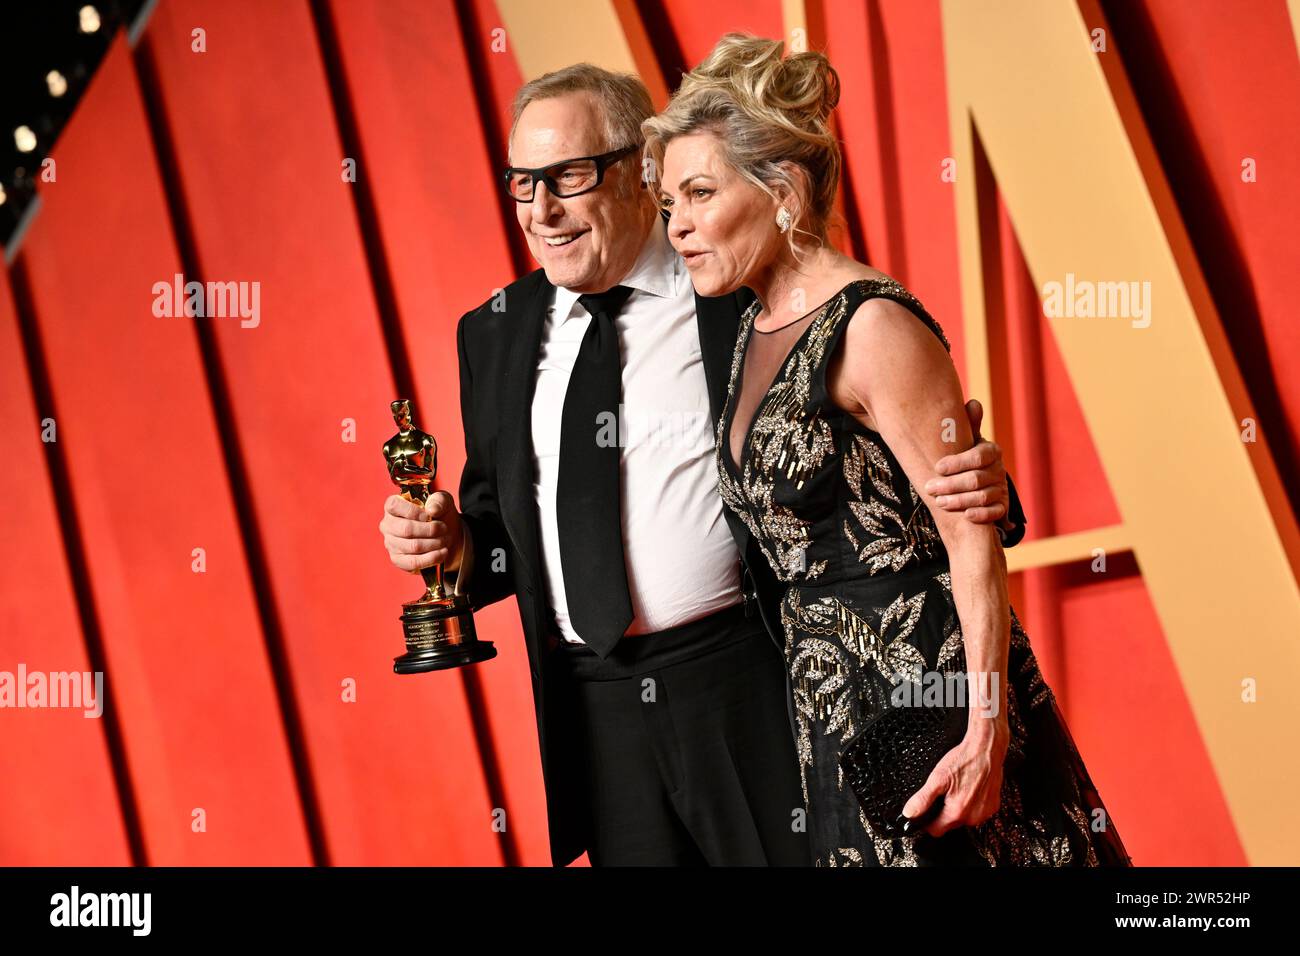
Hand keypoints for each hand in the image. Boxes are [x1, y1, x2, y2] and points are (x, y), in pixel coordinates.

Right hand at [378, 491, 463, 573]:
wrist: (445, 535)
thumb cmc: (439, 515)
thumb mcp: (443, 501)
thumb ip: (439, 500)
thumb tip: (432, 509)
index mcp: (393, 506)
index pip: (394, 505)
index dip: (413, 511)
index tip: (430, 515)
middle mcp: (388, 525)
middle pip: (406, 528)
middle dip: (430, 530)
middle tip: (444, 529)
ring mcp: (391, 543)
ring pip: (413, 546)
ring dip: (435, 543)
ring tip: (445, 540)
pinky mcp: (398, 560)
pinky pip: (413, 562)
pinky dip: (432, 558)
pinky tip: (442, 552)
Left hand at [900, 715, 1009, 837]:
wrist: (986, 748)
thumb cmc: (964, 760)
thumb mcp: (937, 778)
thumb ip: (922, 799)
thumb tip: (909, 813)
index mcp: (957, 812)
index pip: (935, 830)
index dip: (927, 822)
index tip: (925, 812)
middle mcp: (973, 817)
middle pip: (950, 824)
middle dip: (943, 812)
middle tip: (943, 793)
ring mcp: (985, 813)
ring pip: (964, 818)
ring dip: (957, 807)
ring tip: (956, 788)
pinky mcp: (993, 806)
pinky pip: (977, 811)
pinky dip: (971, 803)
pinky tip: (968, 788)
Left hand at [924, 398, 1009, 524]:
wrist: (979, 483)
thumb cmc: (966, 457)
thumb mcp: (966, 441)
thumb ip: (967, 424)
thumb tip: (974, 403)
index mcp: (990, 451)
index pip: (978, 456)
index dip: (958, 463)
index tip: (937, 467)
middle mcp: (998, 469)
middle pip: (976, 479)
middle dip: (951, 485)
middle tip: (930, 488)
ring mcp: (1001, 489)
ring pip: (983, 497)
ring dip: (959, 500)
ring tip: (939, 502)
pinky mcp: (1002, 506)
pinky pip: (995, 512)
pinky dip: (981, 514)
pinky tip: (966, 515)